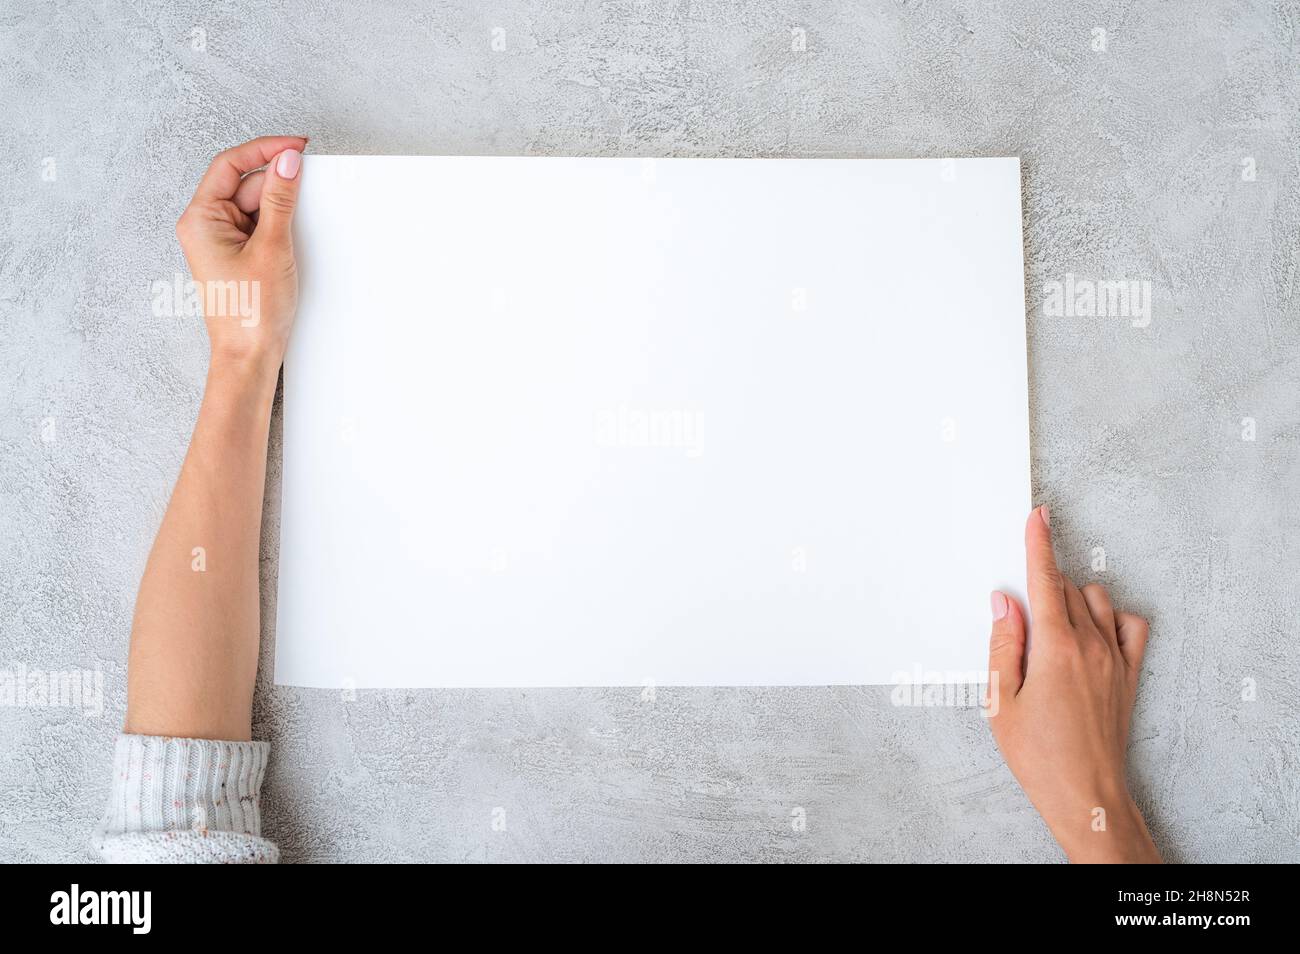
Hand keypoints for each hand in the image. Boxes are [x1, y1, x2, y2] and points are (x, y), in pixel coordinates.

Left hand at [175, 136, 306, 385]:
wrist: (249, 357)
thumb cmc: (250, 312)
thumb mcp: (272, 247)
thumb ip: (280, 200)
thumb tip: (287, 162)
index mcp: (199, 219)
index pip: (230, 165)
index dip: (264, 150)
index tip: (295, 147)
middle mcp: (204, 226)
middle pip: (243, 183)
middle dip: (275, 181)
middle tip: (308, 178)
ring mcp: (219, 241)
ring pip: (252, 204)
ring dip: (278, 203)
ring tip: (300, 216)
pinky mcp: (235, 255)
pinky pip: (256, 225)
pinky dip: (276, 222)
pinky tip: (293, 230)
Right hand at [987, 506, 1159, 862]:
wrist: (1087, 796)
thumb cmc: (1039, 756)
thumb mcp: (1002, 701)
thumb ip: (1003, 644)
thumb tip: (1005, 603)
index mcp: (1055, 649)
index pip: (1045, 580)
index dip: (1038, 543)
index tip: (1037, 516)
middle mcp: (1091, 647)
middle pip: (1068, 588)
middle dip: (1044, 581)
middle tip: (1020, 602)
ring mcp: (1115, 660)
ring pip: (1098, 601)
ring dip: (1073, 598)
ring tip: (1048, 622)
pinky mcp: (1128, 676)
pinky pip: (1131, 627)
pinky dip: (1112, 617)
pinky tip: (1092, 629)